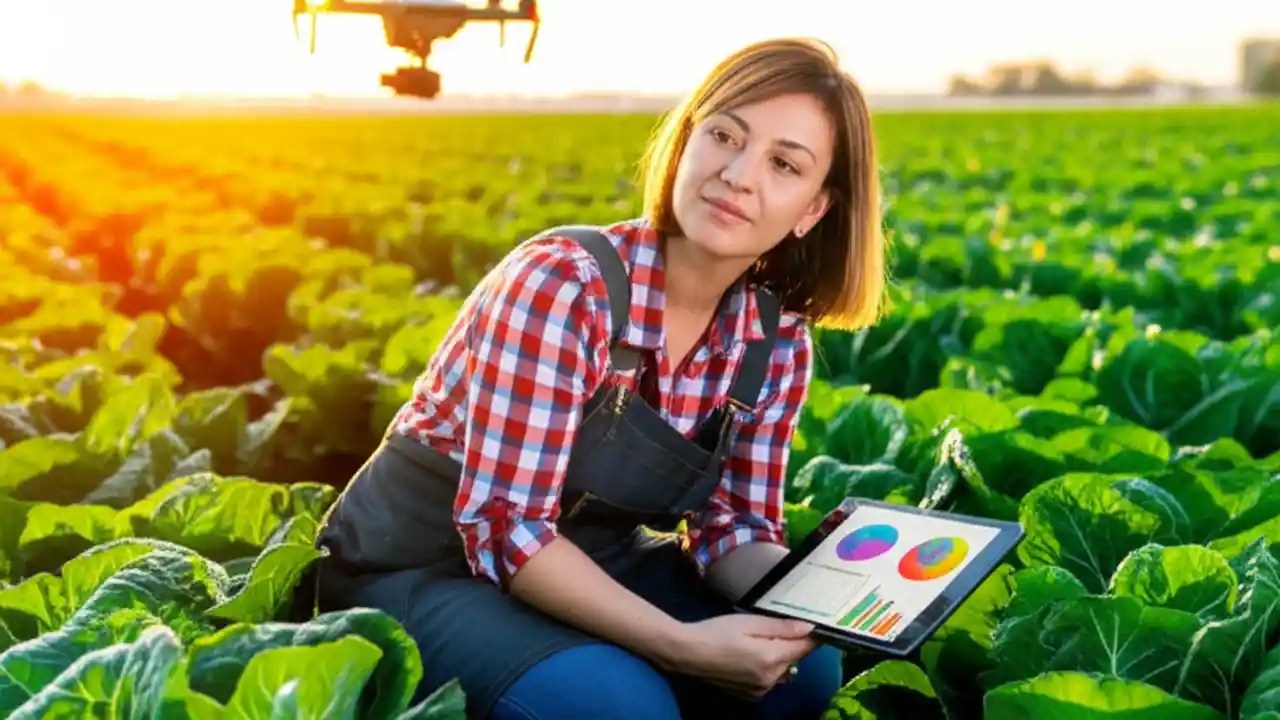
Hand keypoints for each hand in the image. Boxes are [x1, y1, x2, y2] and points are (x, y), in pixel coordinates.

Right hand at [669, 614, 817, 698]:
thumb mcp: (750, 622)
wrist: (688, 653)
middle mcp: (771, 679)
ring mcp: (762, 690)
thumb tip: (810, 627)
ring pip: (784, 670)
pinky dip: (769, 668)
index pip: (805, 647)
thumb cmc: (717, 631)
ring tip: (758, 642)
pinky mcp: (752, 695)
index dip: (811, 635)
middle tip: (771, 628)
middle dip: (791, 643)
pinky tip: (750, 657)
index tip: (812, 623)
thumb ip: (781, 627)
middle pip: (795, 659)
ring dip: (780, 657)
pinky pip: (771, 679)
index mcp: (771, 658)